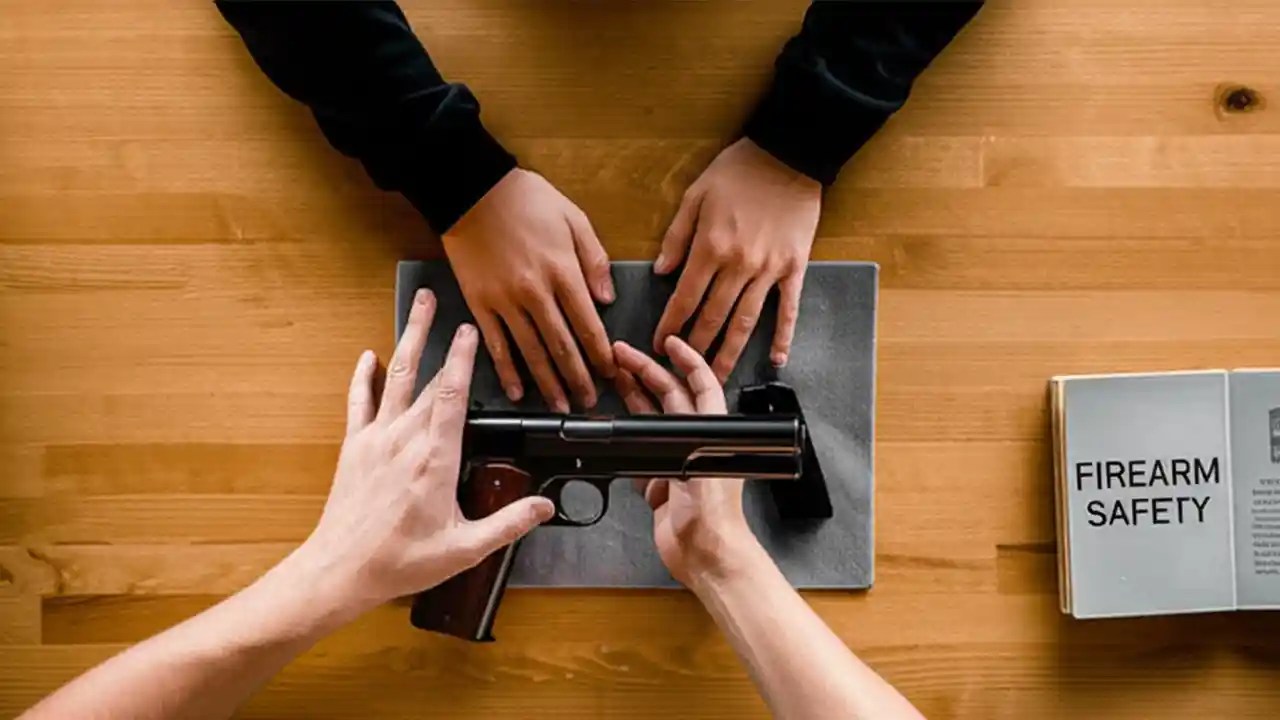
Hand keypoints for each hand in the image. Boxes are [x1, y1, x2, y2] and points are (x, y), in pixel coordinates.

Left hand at [293, 290, 554, 617]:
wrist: (340, 571)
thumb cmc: (400, 562)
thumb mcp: (464, 549)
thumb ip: (508, 524)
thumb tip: (544, 508)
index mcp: (434, 459)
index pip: (452, 396)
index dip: (462, 360)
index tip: (472, 331)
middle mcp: (404, 440)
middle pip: (428, 379)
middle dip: (443, 340)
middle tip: (456, 310)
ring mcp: (376, 440)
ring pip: (394, 377)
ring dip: (408, 338)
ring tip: (419, 306)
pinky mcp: (355, 448)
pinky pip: (359, 401)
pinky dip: (364, 376)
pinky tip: (369, 355)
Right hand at [444, 168, 615, 411]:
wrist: (470, 188)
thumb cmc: (526, 198)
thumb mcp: (574, 217)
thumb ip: (594, 259)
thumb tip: (607, 299)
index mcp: (562, 270)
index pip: (588, 323)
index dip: (601, 353)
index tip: (611, 373)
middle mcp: (535, 292)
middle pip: (562, 345)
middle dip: (579, 378)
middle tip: (590, 402)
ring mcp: (505, 301)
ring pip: (531, 352)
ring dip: (548, 383)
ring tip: (562, 406)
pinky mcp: (479, 303)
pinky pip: (495, 345)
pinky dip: (507, 371)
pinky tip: (517, 392)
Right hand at [612, 337, 759, 586]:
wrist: (707, 558)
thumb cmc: (713, 520)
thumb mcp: (701, 476)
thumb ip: (682, 452)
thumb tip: (664, 425)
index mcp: (711, 435)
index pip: (703, 386)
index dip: (688, 360)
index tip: (669, 342)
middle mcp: (694, 445)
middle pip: (670, 398)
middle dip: (646, 373)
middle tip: (620, 355)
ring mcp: (677, 463)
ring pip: (650, 422)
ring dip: (632, 400)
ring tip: (611, 377)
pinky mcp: (660, 484)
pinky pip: (639, 456)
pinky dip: (625, 442)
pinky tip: (611, 428)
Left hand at [653, 138, 819, 380]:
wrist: (788, 154)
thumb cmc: (739, 171)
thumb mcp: (695, 195)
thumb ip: (676, 237)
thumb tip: (661, 271)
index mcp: (711, 247)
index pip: (685, 297)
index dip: (670, 324)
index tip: (659, 344)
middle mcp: (739, 264)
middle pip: (713, 317)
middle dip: (694, 348)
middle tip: (683, 371)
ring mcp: (769, 269)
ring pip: (746, 320)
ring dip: (730, 352)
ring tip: (719, 377)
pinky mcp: (794, 268)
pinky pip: (788, 308)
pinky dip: (783, 336)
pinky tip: (777, 359)